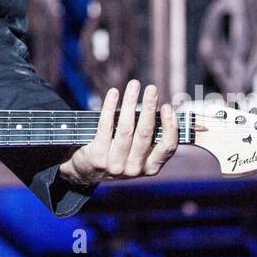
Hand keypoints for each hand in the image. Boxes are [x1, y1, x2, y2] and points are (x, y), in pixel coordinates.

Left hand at [59, 81, 177, 186]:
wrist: (86, 171)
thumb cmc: (117, 154)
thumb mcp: (137, 153)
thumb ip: (148, 137)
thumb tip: (157, 107)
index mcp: (149, 168)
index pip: (167, 148)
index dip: (170, 127)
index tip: (167, 107)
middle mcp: (134, 169)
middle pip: (145, 134)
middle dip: (149, 108)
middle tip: (151, 88)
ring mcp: (115, 165)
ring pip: (126, 128)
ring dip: (130, 103)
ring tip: (134, 85)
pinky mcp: (97, 157)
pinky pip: (106, 127)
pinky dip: (110, 107)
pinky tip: (113, 93)